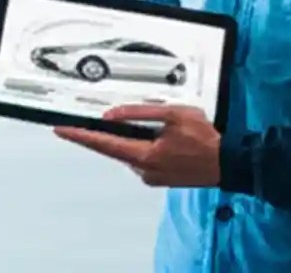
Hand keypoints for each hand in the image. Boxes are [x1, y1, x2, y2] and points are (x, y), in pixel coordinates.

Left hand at [54, 105, 220, 187]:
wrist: (227, 163)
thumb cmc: (205, 141)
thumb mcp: (173, 114)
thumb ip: (140, 112)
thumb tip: (113, 115)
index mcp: (144, 156)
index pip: (103, 145)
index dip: (80, 136)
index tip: (63, 130)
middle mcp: (144, 171)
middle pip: (115, 149)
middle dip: (108, 134)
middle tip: (96, 121)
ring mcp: (152, 176)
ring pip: (131, 152)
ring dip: (133, 139)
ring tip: (156, 127)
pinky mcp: (160, 177)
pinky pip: (144, 158)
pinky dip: (144, 146)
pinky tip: (162, 138)